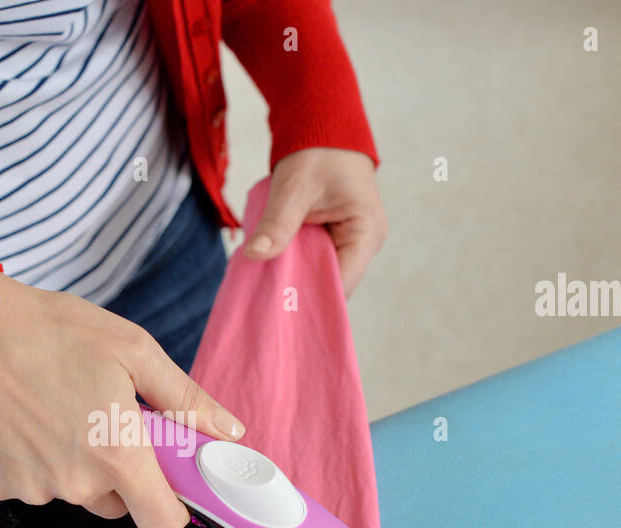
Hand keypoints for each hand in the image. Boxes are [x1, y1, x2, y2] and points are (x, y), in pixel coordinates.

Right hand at [0, 270, 244, 527]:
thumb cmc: (47, 331)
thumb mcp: (133, 350)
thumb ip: (185, 399)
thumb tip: (228, 431)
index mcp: (117, 453)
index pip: (162, 526)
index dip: (171, 511)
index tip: (167, 486)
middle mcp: (75, 481)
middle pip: (115, 504)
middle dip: (118, 471)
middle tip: (102, 419)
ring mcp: (32, 487)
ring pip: (71, 492)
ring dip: (72, 463)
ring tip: (56, 409)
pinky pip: (30, 485)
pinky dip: (32, 461)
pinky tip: (24, 419)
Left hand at [241, 147, 388, 296]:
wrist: (322, 127)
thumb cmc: (318, 151)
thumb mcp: (295, 187)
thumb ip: (277, 223)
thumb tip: (254, 256)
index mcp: (366, 233)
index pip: (342, 283)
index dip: (312, 297)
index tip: (280, 308)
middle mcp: (362, 243)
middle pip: (330, 282)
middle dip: (299, 291)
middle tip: (264, 303)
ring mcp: (348, 241)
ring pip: (318, 273)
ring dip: (293, 277)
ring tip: (264, 290)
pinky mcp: (332, 237)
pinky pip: (311, 259)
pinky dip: (291, 264)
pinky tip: (269, 271)